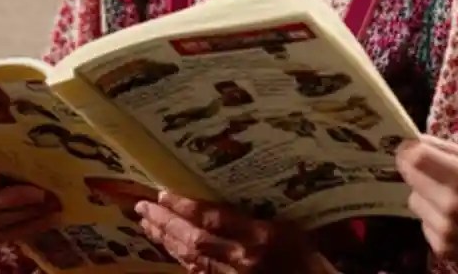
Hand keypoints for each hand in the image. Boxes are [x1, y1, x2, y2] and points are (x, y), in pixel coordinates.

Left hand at [136, 191, 325, 273]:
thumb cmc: (314, 264)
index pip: (214, 219)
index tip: (163, 193)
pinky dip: (182, 260)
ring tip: (147, 224)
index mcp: (262, 237)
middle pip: (195, 240)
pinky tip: (171, 250)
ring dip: (166, 241)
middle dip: (166, 223)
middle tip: (142, 206)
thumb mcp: (296, 232)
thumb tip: (230, 199)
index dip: (185, 207)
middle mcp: (243, 258)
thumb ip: (263, 219)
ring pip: (191, 259)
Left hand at [396, 135, 457, 269]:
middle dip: (417, 171)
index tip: (410, 147)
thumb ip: (447, 150)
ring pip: (414, 202)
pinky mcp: (443, 248)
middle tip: (436, 171)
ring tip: (450, 198)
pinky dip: (433, 217)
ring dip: (425, 196)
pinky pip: (423, 223)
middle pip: (410, 179)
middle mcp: (450, 206)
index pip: (415, 158)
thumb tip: (415, 139)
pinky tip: (454, 218)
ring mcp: (445, 231)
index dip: (408, 150)